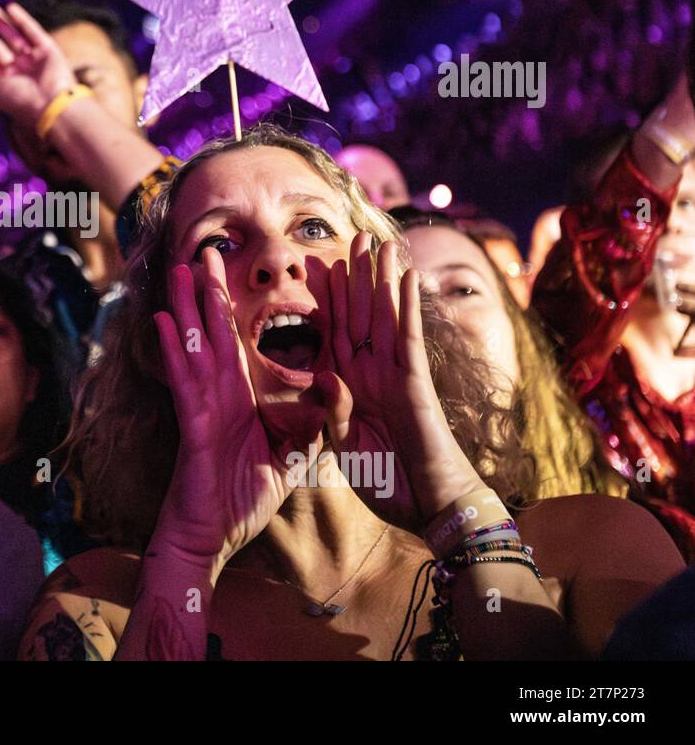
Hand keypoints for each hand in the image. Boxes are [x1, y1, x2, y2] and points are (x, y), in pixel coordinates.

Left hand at [0, 1, 75, 129]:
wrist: (51, 104)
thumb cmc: (21, 101)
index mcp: (6, 79)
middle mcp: (19, 67)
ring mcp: (33, 57)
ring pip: (13, 35)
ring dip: (0, 20)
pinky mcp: (47, 48)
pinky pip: (33, 30)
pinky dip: (22, 19)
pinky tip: (10, 7)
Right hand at [153, 248, 338, 579]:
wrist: (213, 535)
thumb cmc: (241, 499)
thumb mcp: (289, 458)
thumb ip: (309, 426)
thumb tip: (332, 395)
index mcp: (241, 400)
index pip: (241, 346)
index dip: (239, 312)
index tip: (239, 277)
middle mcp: (219, 395)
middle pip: (215, 333)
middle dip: (211, 293)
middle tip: (207, 252)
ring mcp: (203, 405)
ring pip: (196, 346)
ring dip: (188, 307)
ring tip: (182, 270)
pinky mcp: (193, 423)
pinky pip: (184, 380)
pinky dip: (174, 350)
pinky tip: (164, 320)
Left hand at [320, 232, 487, 533]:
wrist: (429, 508)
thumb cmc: (388, 482)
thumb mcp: (344, 445)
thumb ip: (331, 409)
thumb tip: (321, 372)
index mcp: (351, 386)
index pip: (336, 332)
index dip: (327, 299)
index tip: (316, 265)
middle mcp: (373, 372)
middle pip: (360, 314)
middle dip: (355, 275)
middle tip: (351, 236)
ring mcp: (395, 374)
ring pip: (385, 316)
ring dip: (381, 279)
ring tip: (378, 242)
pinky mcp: (415, 383)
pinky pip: (409, 337)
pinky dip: (407, 306)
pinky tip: (405, 276)